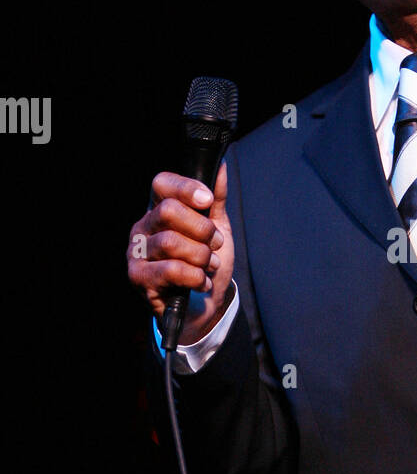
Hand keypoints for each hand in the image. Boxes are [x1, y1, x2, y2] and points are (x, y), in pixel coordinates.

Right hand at [127, 164, 234, 343]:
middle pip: (169, 211)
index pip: (162, 183)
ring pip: (172, 242)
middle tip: (214, 244)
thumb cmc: (206, 264)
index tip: (208, 201)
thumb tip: (221, 167)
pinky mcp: (138, 278)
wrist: (204, 307)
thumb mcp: (217, 229)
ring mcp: (137, 252)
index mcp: (159, 209)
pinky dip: (195, 276)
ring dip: (201, 256)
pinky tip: (201, 282)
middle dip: (202, 229)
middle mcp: (143, 227)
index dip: (186, 188)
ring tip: (209, 266)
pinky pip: (171, 270)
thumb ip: (216, 200)